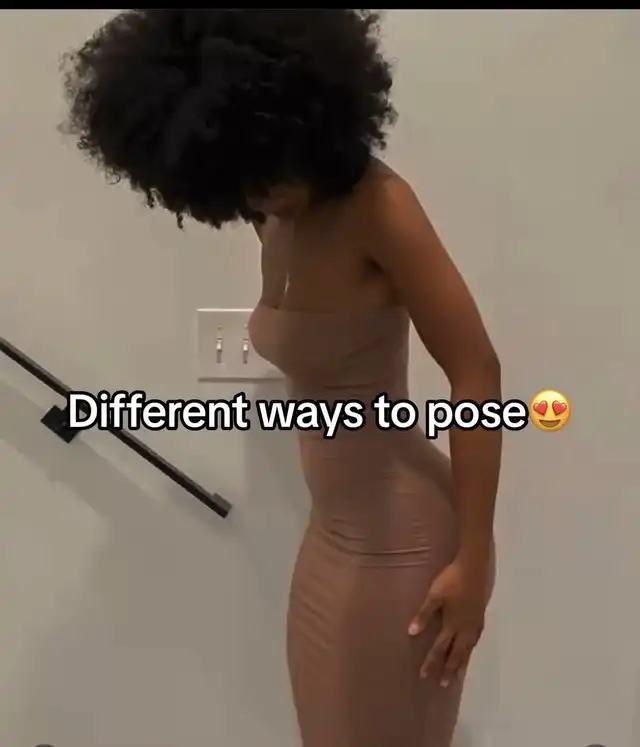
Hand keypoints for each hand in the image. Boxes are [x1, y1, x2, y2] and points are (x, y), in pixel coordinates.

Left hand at [408, 556, 489, 686]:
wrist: (474, 568)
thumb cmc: (451, 580)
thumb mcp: (434, 595)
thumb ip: (424, 614)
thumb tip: (411, 633)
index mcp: (453, 624)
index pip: (440, 648)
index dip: (432, 662)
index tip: (425, 676)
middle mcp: (465, 629)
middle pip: (457, 654)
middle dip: (449, 669)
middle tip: (444, 685)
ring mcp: (475, 624)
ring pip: (468, 649)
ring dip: (461, 663)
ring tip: (458, 675)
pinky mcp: (480, 617)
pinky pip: (475, 641)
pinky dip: (470, 650)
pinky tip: (469, 650)